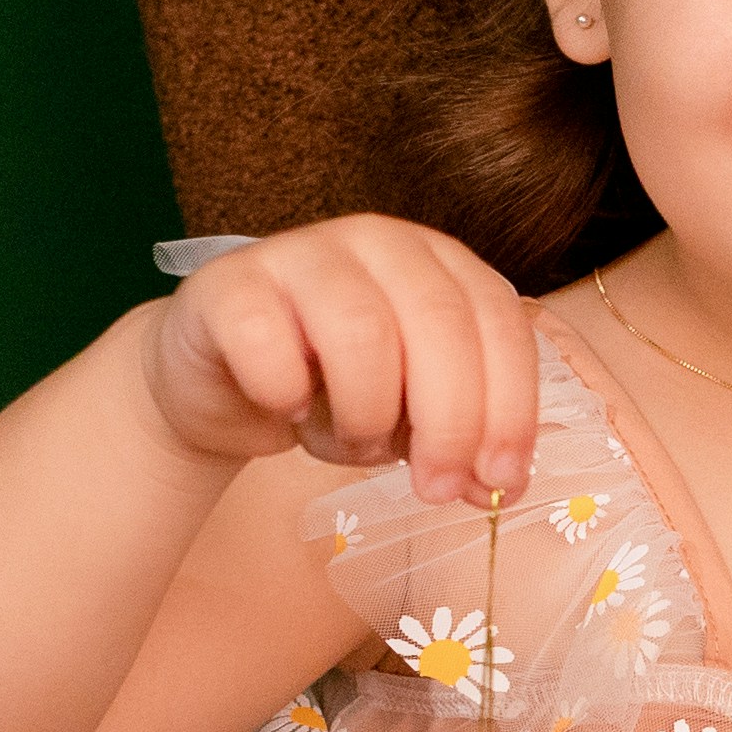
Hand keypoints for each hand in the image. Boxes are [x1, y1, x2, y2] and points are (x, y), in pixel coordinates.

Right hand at [139, 219, 540, 505]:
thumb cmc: (329, 390)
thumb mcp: (409, 420)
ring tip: (351, 441)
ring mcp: (300, 252)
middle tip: (433, 490)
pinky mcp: (230, 285)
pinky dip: (285, 395)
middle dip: (449, 420)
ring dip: (366, 412)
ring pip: (361, 329)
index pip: (498, 322)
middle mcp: (378, 241)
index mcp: (438, 263)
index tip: (500, 480)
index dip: (510, 405)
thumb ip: (458, 444)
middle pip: (439, 322)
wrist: (222, 384)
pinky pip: (268, 342)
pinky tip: (287, 408)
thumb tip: (497, 487)